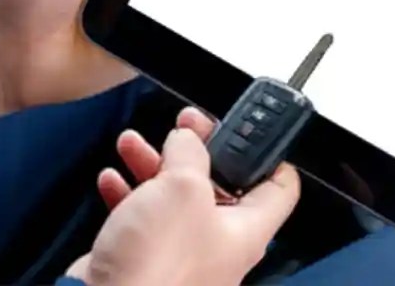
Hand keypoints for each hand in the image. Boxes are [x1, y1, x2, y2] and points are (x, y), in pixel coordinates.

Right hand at [68, 107, 301, 285]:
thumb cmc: (156, 267)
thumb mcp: (184, 188)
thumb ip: (191, 152)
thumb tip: (187, 139)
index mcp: (245, 230)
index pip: (280, 188)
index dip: (269, 154)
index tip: (249, 129)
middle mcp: (218, 244)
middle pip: (218, 185)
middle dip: (196, 150)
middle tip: (184, 127)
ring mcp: (181, 251)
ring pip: (174, 196)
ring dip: (153, 164)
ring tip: (134, 144)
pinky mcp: (146, 256)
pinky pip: (142, 216)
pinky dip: (129, 191)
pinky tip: (114, 178)